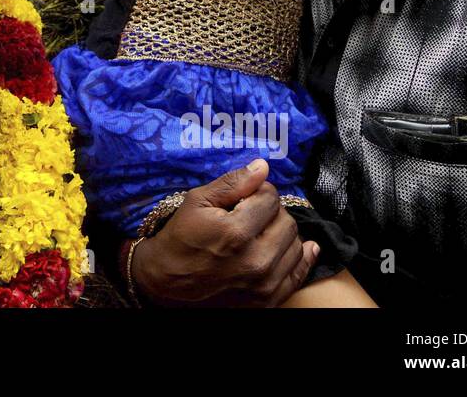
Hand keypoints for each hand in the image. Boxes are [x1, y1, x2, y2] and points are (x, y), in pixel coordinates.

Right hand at [129, 160, 318, 306]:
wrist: (167, 281)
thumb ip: (232, 183)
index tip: (247, 196)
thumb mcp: (197, 201)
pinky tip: (295, 247)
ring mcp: (263, 283)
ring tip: (261, 232)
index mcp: (235, 232)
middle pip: (286, 221)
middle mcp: (255, 260)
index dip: (259, 191)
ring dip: (282, 233)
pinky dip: (300, 257)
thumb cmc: (180, 237)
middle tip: (252, 213)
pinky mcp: (267, 300)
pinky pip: (298, 273)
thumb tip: (263, 166)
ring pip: (296, 244)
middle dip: (272, 212)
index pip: (270, 198)